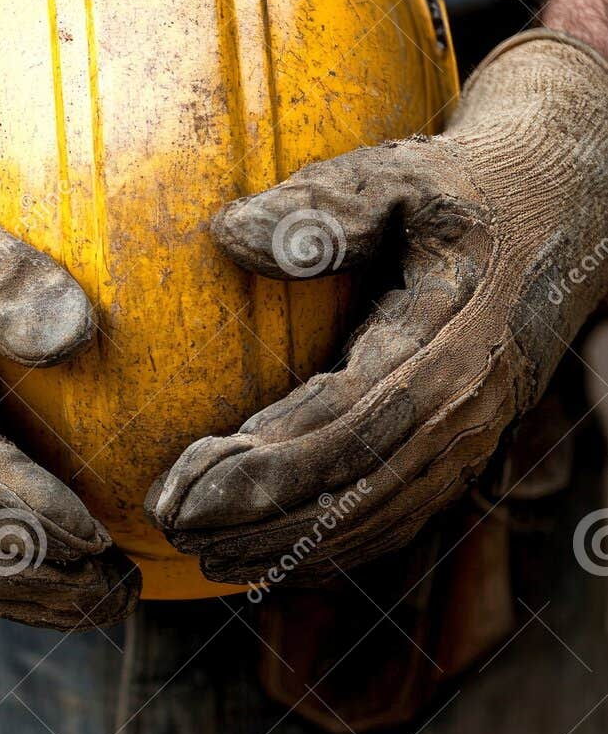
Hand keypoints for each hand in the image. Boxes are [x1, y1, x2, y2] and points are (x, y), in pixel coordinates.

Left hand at [148, 30, 607, 585]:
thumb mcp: (402, 176)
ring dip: (285, 548)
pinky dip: (329, 552)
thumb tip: (227, 233)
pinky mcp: (460, 458)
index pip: (351, 420)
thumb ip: (324, 205)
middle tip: (173, 524)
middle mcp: (468, 409)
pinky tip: (264, 557)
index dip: (269, 461)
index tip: (189, 480)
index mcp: (453, 342)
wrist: (560, 219)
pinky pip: (394, 522)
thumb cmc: (464, 191)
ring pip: (374, 521)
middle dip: (260, 519)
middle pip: (356, 489)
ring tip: (199, 553)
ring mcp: (469, 444)